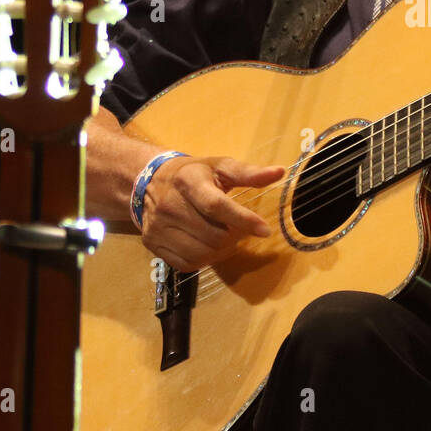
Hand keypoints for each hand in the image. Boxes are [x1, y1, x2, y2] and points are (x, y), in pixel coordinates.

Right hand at [140, 157, 285, 271]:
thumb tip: (280, 172)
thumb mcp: (220, 166)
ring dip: (223, 250)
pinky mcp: (153, 244)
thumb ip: (249, 172)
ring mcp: (158, 227)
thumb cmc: (194, 174)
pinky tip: (210, 246)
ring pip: (202, 254)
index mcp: (188, 182)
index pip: (216, 206)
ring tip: (228, 237)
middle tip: (242, 229)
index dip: (243, 220)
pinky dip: (205, 259)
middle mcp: (169, 205)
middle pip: (213, 235)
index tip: (264, 229)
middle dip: (235, 236)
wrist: (150, 181)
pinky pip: (187, 264)